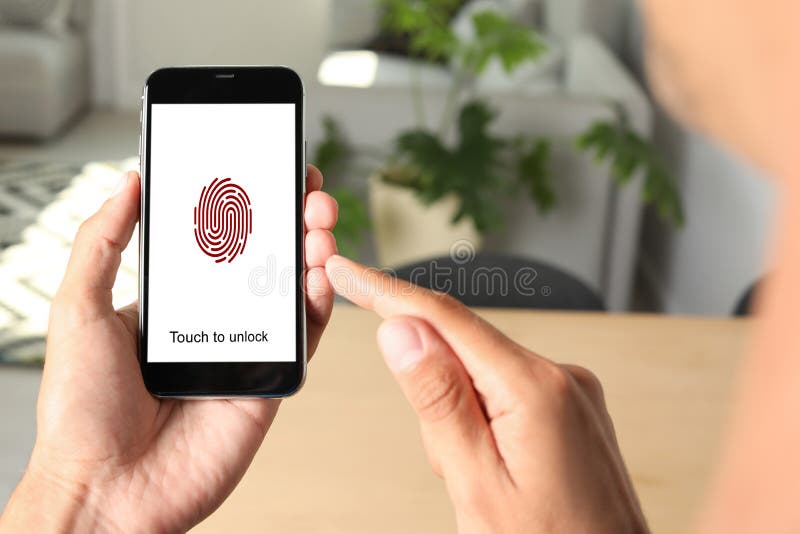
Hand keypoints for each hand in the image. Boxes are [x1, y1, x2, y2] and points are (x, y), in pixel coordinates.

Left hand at [1, 166, 337, 532]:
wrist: (105, 490)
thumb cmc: (81, 409)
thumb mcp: (78, 310)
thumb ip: (101, 243)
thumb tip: (126, 183)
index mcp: (176, 303)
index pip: (221, 242)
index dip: (249, 206)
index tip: (266, 171)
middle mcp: (216, 323)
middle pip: (266, 261)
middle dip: (291, 220)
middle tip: (305, 190)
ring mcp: (246, 352)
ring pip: (291, 292)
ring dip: (312, 251)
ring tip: (317, 222)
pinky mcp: (270, 384)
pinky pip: (302, 337)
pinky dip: (318, 303)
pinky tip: (317, 273)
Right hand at [326, 255, 648, 533]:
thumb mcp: (477, 483)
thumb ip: (437, 401)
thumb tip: (402, 328)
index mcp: (536, 388)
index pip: (444, 318)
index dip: (386, 291)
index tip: (347, 270)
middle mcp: (562, 377)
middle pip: (463, 353)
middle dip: (437, 399)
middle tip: (451, 465)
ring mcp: (572, 392)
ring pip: (482, 378)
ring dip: (463, 422)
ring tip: (485, 483)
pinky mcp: (573, 408)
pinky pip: (508, 395)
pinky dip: (486, 425)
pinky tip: (501, 471)